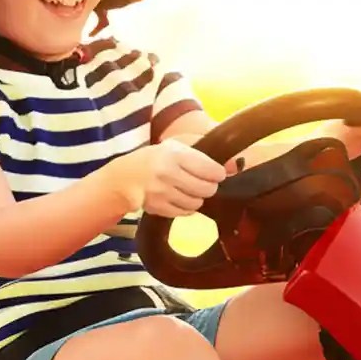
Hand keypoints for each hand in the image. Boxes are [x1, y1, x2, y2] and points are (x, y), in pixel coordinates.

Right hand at [112, 139, 226, 217]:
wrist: (125, 177)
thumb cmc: (155, 158)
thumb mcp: (176, 146)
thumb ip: (205, 152)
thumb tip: (236, 165)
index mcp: (174, 154)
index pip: (211, 169)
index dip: (218, 173)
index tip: (215, 173)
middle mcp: (168, 174)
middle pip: (207, 188)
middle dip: (209, 186)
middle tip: (203, 182)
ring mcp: (162, 193)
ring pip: (198, 203)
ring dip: (197, 197)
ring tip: (188, 189)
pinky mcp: (159, 208)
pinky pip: (186, 212)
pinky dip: (187, 207)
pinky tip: (180, 198)